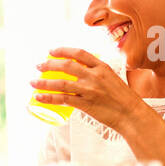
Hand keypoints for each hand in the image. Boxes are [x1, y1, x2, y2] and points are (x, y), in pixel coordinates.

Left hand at [32, 48, 147, 134]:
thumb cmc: (124, 99)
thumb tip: (82, 73)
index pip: (79, 53)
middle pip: (66, 65)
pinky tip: (38, 97)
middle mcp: (95, 76)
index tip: (51, 51)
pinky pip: (62, 99)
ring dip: (43, 82)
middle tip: (38, 66)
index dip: (63, 50)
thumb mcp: (113, 79)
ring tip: (32, 82)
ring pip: (61, 83)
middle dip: (49, 64)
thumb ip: (98, 74)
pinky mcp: (85, 104)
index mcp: (103, 67)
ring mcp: (89, 90)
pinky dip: (48, 98)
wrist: (132, 114)